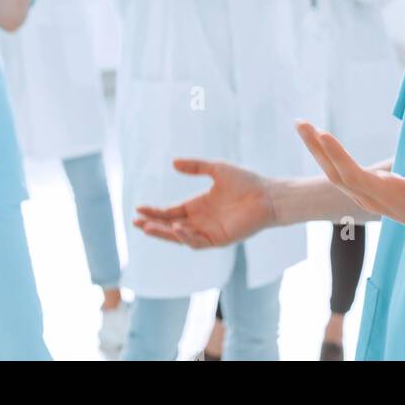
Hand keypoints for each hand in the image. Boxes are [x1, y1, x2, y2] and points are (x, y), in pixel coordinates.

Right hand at [133, 159, 275, 248]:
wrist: (267, 194)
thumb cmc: (246, 182)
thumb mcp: (216, 169)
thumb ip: (196, 166)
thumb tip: (173, 163)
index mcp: (198, 206)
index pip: (170, 211)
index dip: (155, 211)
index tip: (138, 207)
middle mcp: (200, 221)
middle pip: (170, 226)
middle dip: (153, 225)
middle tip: (137, 221)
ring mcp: (209, 231)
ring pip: (180, 237)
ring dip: (163, 233)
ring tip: (147, 226)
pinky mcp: (219, 239)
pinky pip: (198, 241)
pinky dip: (185, 236)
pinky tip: (175, 227)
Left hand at [295, 121, 404, 253]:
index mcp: (389, 195)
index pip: (354, 175)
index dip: (337, 155)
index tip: (322, 133)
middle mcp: (372, 199)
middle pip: (336, 174)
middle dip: (316, 148)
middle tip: (300, 122)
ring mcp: (367, 198)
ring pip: (335, 175)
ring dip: (317, 151)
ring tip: (304, 126)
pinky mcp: (367, 193)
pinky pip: (340, 175)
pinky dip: (327, 157)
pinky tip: (320, 142)